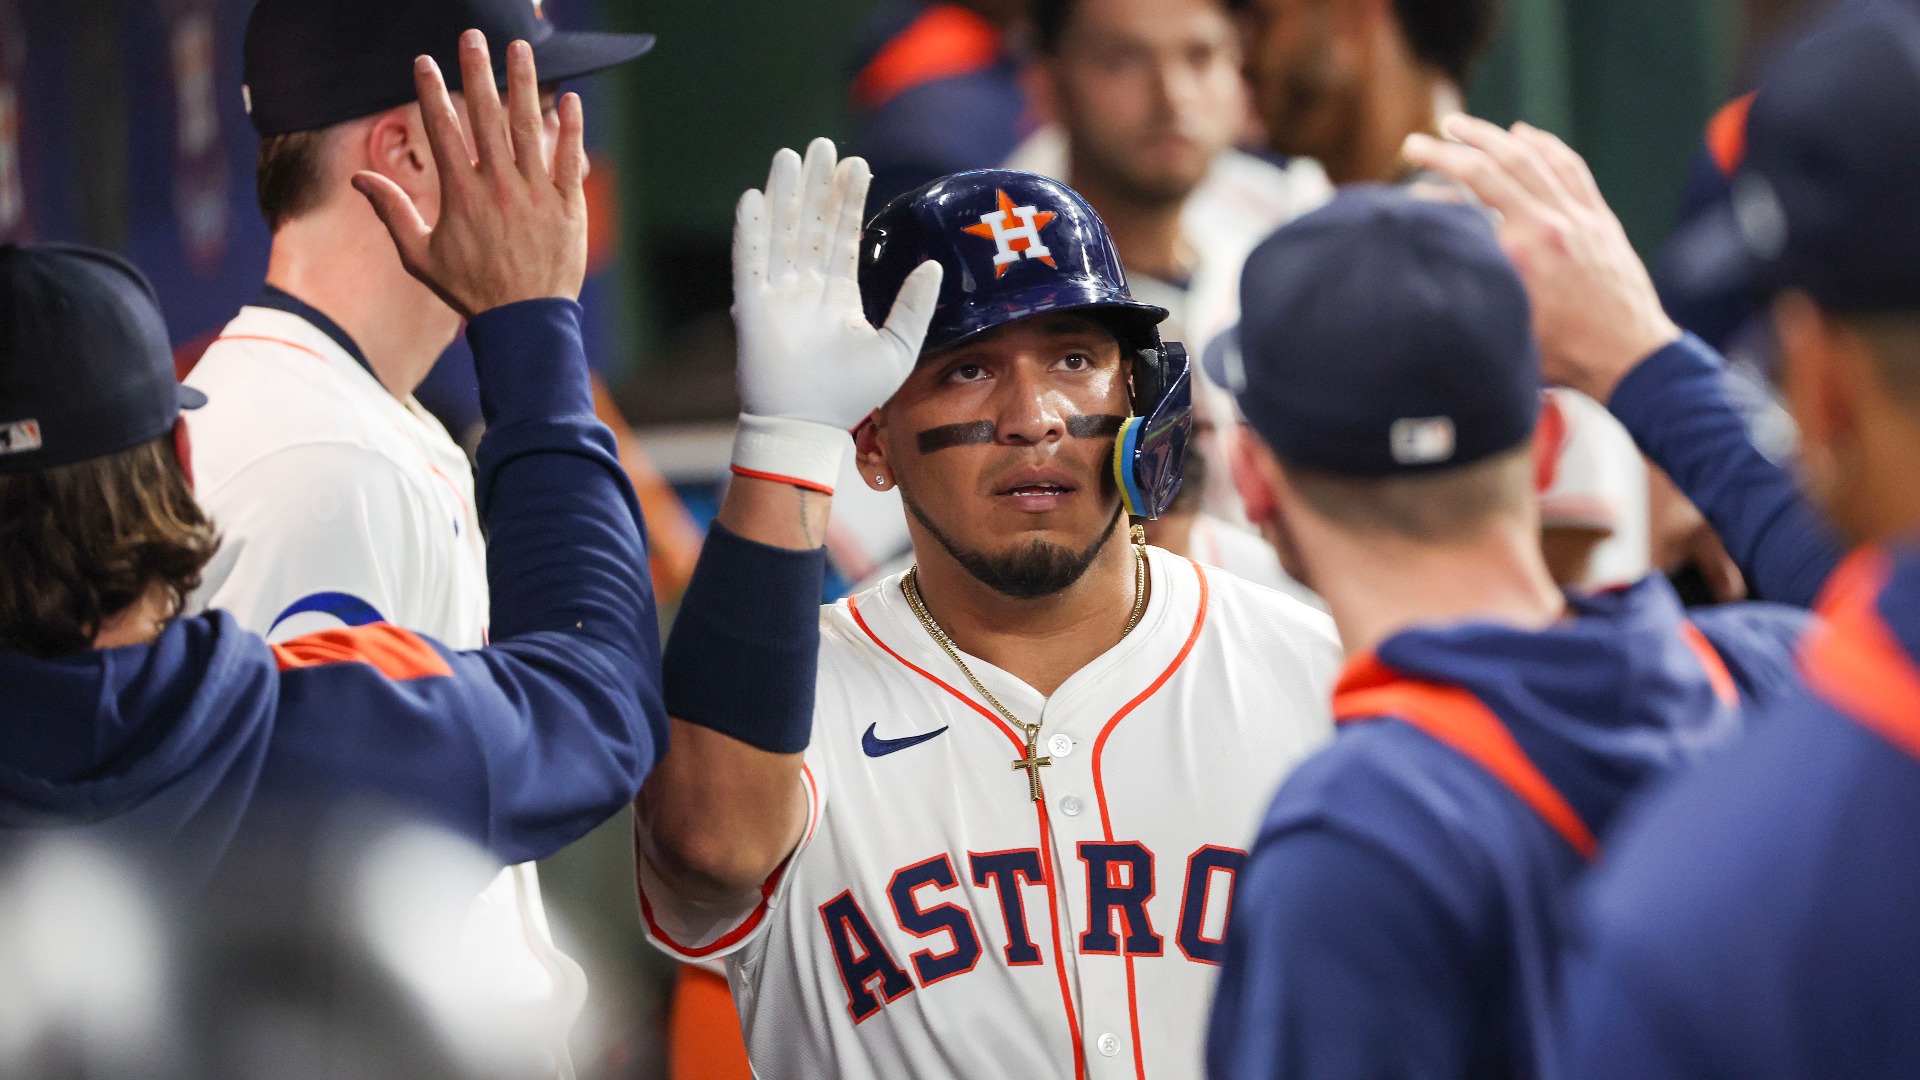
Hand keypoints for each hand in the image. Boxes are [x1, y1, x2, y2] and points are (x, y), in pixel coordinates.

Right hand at [353, 30, 588, 317]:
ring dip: (525, 84)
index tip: (423, 60)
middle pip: (486, 115)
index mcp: (461, 193)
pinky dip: (571, 128)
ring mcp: (536, 192)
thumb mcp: (420, 255)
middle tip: (473, 37)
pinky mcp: (568, 204)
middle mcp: (499, 185)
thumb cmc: (471, 290)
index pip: (442, 129)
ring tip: (521, 49)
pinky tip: (572, 98)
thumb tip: (357, 179)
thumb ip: (392, 212)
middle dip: (477, 72)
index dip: (431, 91)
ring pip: (530, 127)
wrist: (525, 321)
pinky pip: (570, 158)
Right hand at [733, 137, 941, 427]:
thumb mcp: (897, 348)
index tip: (856, 165)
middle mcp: (806, 288)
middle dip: (815, 185)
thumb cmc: (850, 396)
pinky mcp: (751, 307)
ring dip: (784, 195)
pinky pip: (749, 261)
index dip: (848, 201)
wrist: (807, 426)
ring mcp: (777, 294)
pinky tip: (754, 197)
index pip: (843, 236)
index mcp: (838, 295)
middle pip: (810, 224)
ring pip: (780, 232)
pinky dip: (751, 230)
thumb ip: (914, 306)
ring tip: (790, 156)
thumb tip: (934, 264)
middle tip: (820, 145)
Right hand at [1403, 116, 1680, 402]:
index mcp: (1519, 252)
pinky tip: (1522, 134)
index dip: (1434, 179)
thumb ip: (1471, 282)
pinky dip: (1543, 145)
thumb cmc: (1561, 356)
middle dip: (1454, 146)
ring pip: (1532, 158)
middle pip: (1494, 165)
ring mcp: (1578, 217)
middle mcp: (1549, 225)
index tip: (1410, 169)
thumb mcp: (1503, 323)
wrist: (1628, 357)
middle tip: (1423, 137)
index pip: (1467, 197)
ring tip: (1462, 126)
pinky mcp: (1599, 219)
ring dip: (1493, 136)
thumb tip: (1434, 251)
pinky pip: (1569, 168)